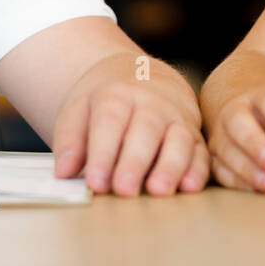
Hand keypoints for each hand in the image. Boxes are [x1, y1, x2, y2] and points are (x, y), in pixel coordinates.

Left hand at [51, 53, 210, 196]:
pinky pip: (200, 150)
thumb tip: (64, 172)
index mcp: (118, 95)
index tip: (95, 182)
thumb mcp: (79, 109)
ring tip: (159, 190)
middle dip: (136, 161)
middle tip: (124, 190)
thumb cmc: (107, 101)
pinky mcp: (195, 134)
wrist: (142, 75)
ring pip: (179, 139)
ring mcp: (177, 117)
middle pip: (146, 130)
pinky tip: (189, 186)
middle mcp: (152, 104)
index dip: (103, 153)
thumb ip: (69, 140)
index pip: (110, 121)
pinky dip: (198, 168)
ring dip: (171, 166)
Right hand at [208, 86, 264, 191]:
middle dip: (255, 143)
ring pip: (227, 148)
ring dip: (244, 166)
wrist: (241, 96)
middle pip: (240, 124)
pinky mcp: (215, 154)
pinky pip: (219, 167)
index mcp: (263, 97)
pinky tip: (251, 188)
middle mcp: (237, 112)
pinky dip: (234, 179)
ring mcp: (223, 133)